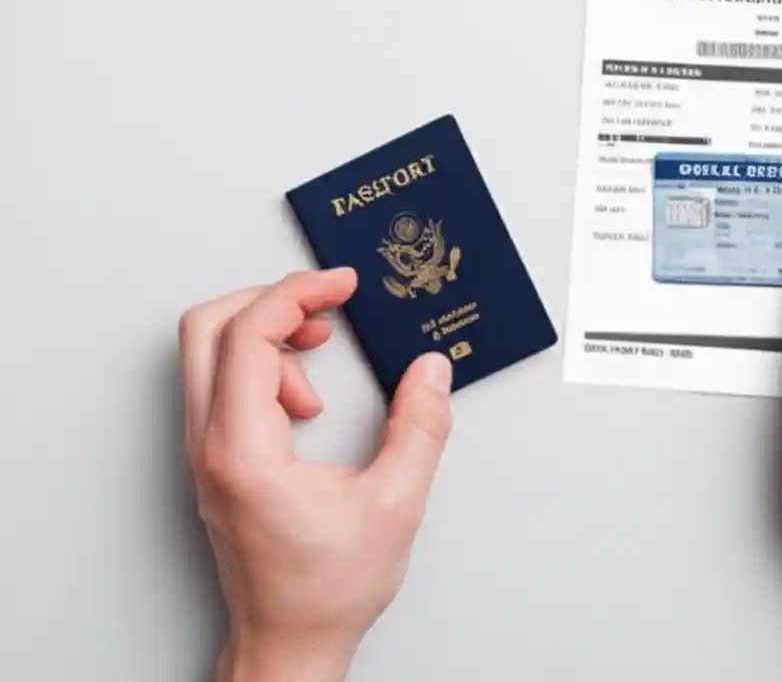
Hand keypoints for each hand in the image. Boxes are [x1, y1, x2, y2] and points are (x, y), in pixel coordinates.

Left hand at [179, 268, 452, 681]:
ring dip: (265, 337)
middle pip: (207, 328)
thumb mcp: (395, 505)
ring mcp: (205, 453)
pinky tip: (305, 400)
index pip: (249, 336)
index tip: (340, 284)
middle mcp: (210, 445)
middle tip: (325, 306)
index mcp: (244, 450)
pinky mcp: (214, 461)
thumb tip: (431, 371)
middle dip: (271, 302)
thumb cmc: (326, 590)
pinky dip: (261, 369)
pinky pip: (221, 386)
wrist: (289, 642)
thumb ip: (419, 429)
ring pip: (209, 354)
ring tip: (320, 365)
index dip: (298, 295)